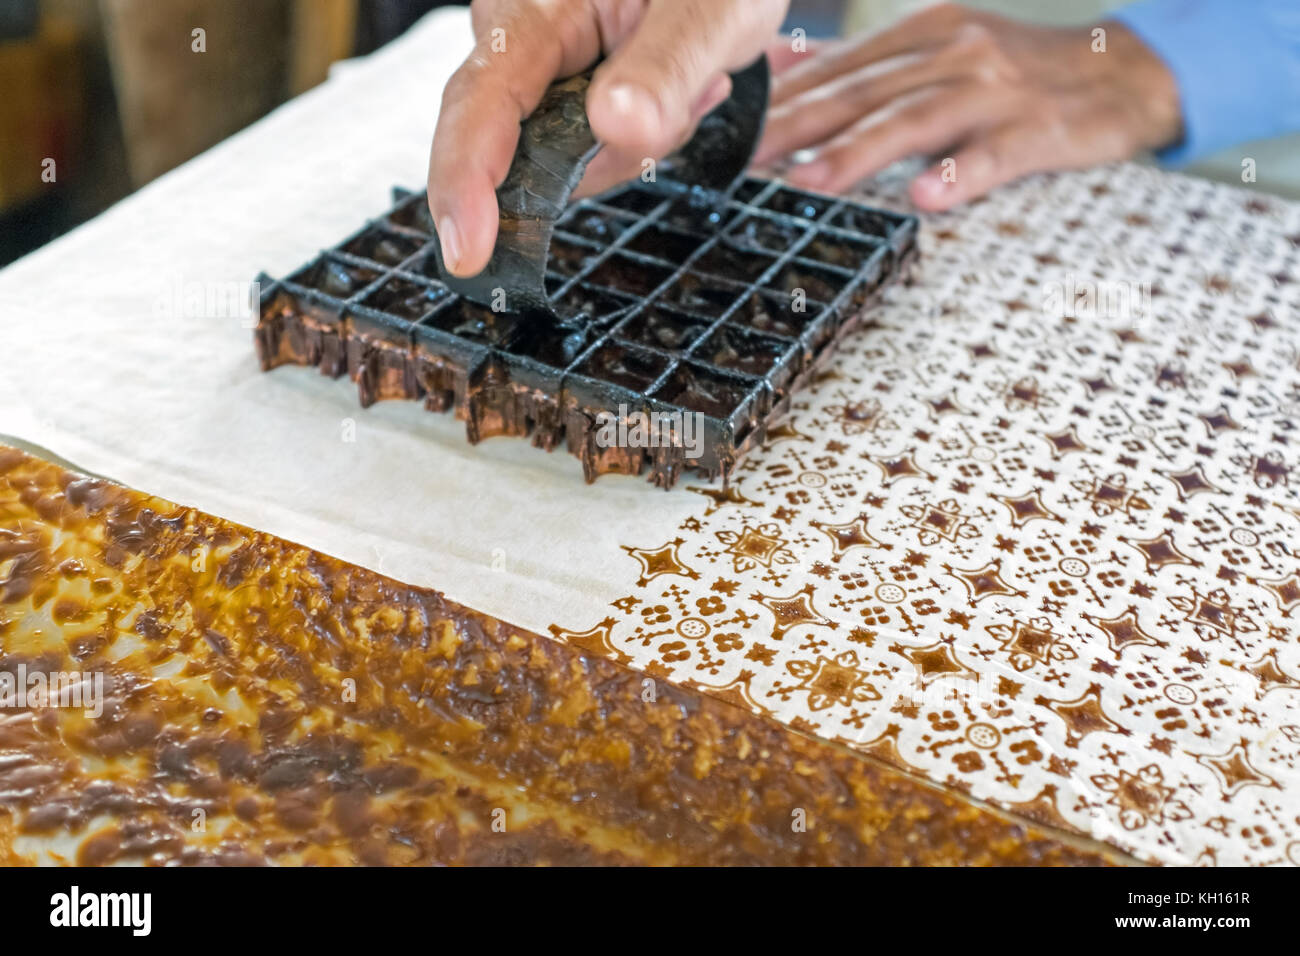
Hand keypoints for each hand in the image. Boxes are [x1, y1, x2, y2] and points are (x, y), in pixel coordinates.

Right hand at [428, 0, 787, 276]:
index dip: (465, 183)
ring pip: (566, 164)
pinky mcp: (562, 102)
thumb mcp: (710, 12)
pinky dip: (640, 142)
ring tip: (693, 84)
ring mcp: (538, 77)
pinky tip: (675, 97)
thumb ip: (666, 68)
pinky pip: (589, 157)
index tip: (468, 252)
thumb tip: (617, 127)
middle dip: (609, 155)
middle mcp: (520, 43)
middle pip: (524, 150)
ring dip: (635, 147)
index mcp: (536, 11)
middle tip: (689, 104)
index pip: (479, 104)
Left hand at [754, 3, 1181, 209]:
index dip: (782, 102)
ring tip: (810, 182)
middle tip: (745, 161)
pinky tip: (926, 198)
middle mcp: (954, 54)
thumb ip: (867, 64)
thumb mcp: (940, 47)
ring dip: (859, 153)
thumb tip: (788, 68)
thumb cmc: (1018, 70)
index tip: (730, 131)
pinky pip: (995, 155)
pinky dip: (960, 175)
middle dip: (798, 128)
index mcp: (925, 34)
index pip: (839, 72)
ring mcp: (997, 92)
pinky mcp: (1039, 130)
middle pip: (863, 95)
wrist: (1125, 72)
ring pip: (916, 122)